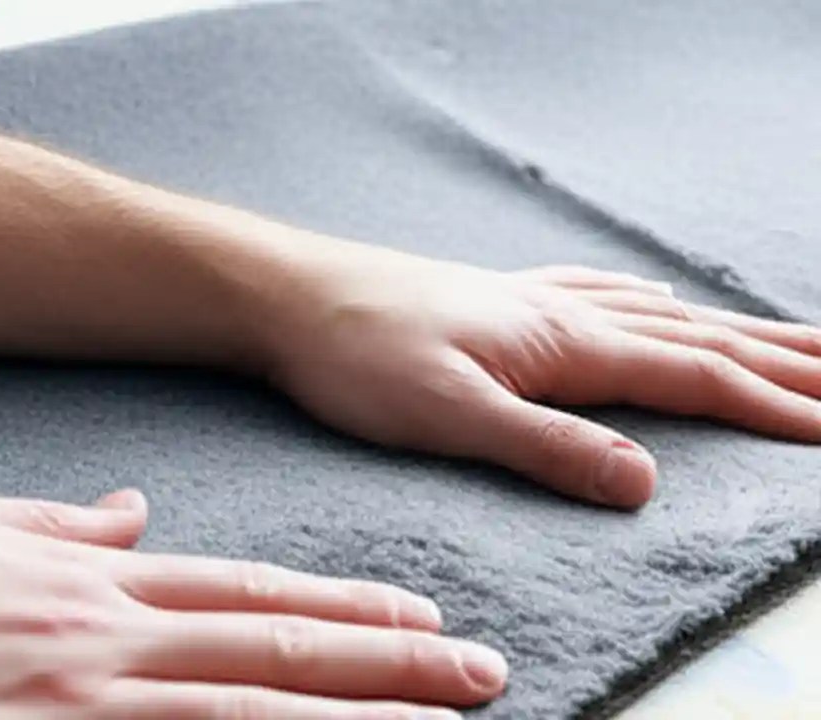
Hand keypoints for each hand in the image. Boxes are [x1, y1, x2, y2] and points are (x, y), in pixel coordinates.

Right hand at [0, 486, 503, 718]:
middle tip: (482, 674)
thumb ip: (58, 523)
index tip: (415, 616)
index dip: (339, 607)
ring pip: (249, 718)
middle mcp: (103, 639)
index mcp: (87, 579)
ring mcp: (77, 705)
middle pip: (274, 654)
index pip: (245, 594)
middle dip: (389, 664)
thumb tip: (131, 510)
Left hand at [266, 241, 820, 507]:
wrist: (292, 297)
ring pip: (661, 313)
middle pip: (698, 336)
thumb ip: (547, 447)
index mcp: (564, 344)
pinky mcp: (503, 302)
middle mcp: (564, 313)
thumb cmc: (358, 357)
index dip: (769, 405)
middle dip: (782, 361)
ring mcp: (535, 302)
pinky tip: (658, 302)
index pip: (693, 376)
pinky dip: (658, 304)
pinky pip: (608, 296)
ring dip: (735, 331)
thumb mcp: (450, 415)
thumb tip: (646, 482)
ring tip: (792, 340)